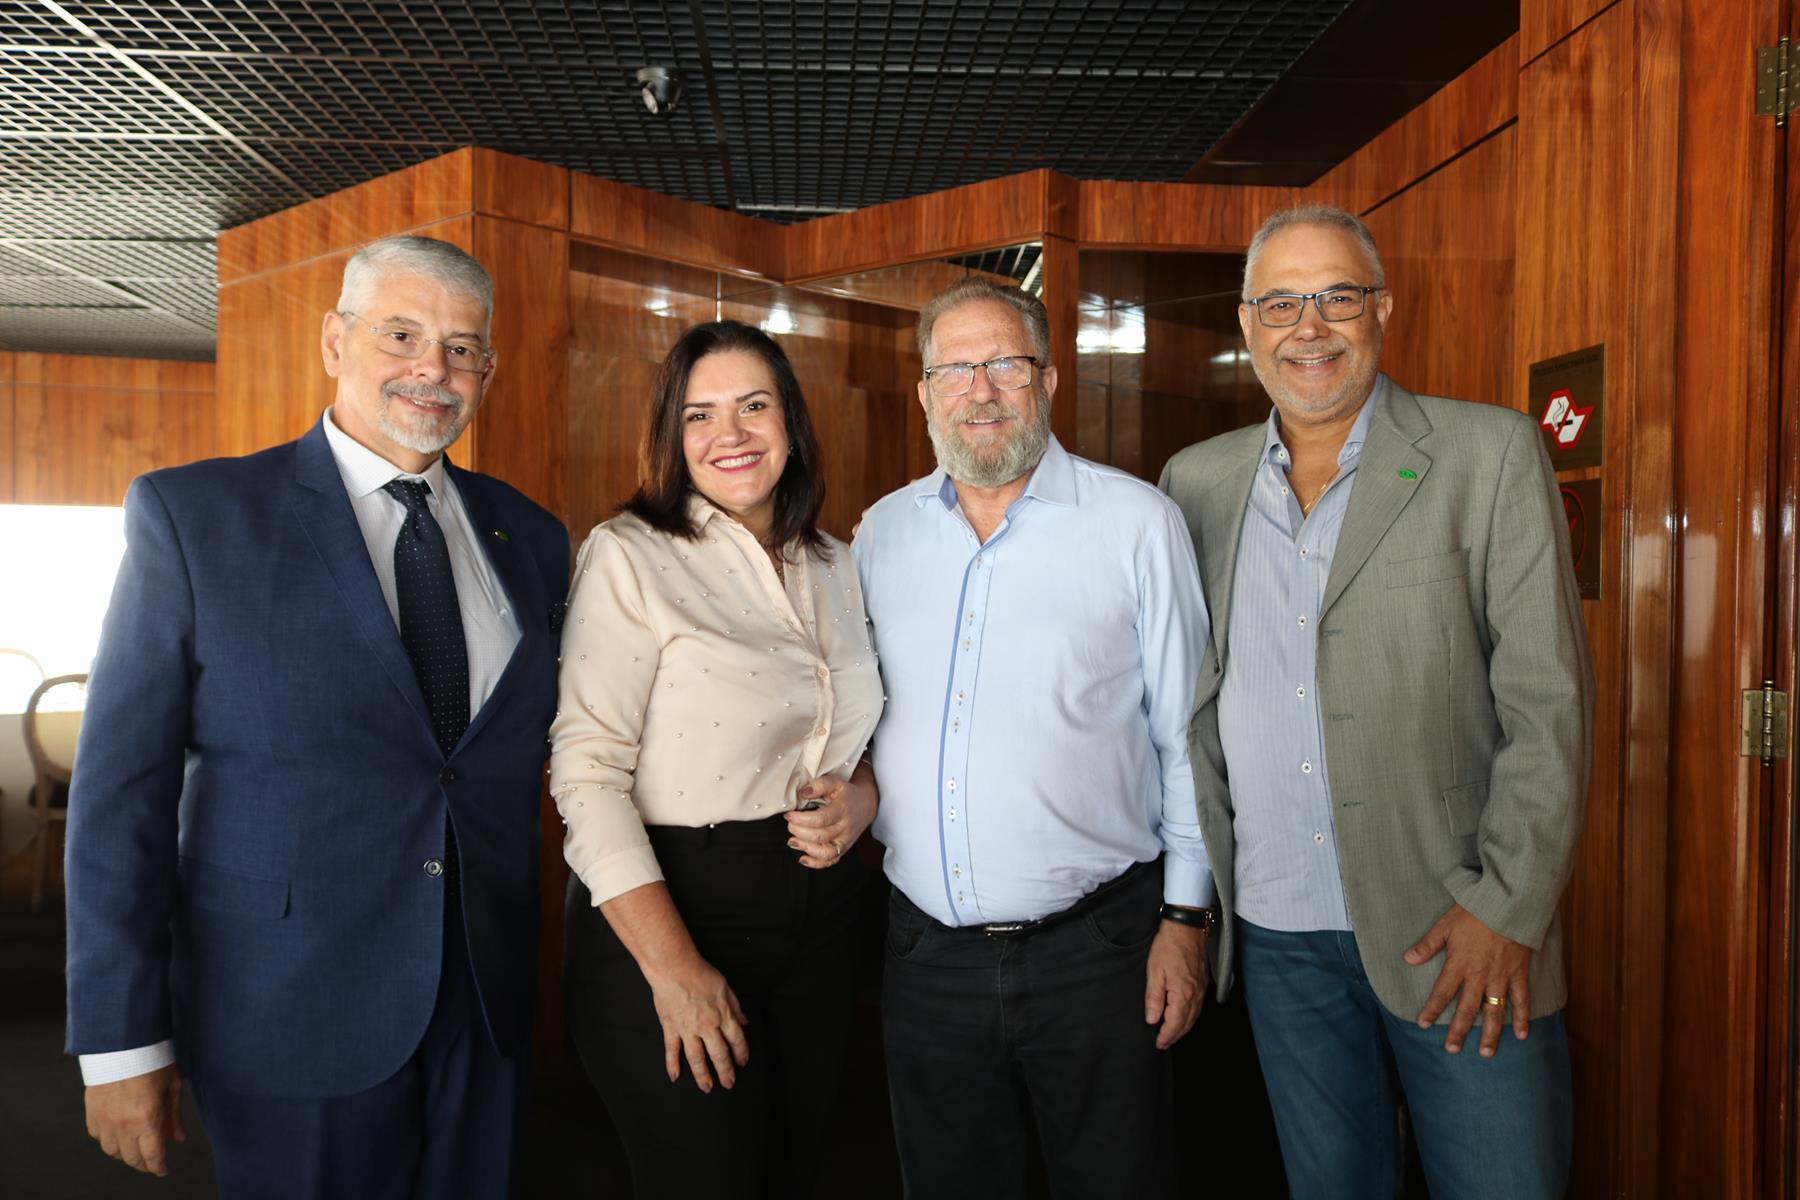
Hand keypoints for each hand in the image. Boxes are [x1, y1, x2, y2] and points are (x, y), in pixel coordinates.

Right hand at [85, 1063, 186, 1175]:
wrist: (122, 1043)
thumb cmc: (152, 1060)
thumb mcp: (173, 1086)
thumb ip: (174, 1116)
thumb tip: (178, 1138)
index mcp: (147, 1118)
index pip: (152, 1155)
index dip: (158, 1167)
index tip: (163, 1170)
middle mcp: (123, 1124)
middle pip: (131, 1158)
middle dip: (143, 1163)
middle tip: (152, 1161)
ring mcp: (104, 1120)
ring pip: (112, 1151)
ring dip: (124, 1154)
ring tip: (135, 1148)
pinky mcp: (91, 1112)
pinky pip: (97, 1136)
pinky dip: (107, 1140)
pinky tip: (117, 1134)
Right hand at [642, 954, 750, 1092]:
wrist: (675, 968)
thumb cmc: (701, 973)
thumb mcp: (725, 987)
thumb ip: (735, 1007)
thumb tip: (745, 1021)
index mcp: (723, 1015)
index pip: (736, 1040)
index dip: (741, 1053)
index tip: (743, 1062)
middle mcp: (707, 1026)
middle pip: (719, 1054)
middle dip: (725, 1071)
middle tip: (729, 1083)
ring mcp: (688, 1029)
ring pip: (697, 1058)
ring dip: (703, 1074)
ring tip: (707, 1087)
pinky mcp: (671, 1028)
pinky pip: (672, 1049)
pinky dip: (672, 1064)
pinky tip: (675, 1076)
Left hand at [785, 766, 876, 869]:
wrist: (866, 805)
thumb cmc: (847, 794)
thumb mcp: (836, 782)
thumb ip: (820, 785)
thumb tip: (804, 792)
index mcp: (842, 810)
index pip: (821, 819)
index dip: (802, 819)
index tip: (789, 815)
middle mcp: (845, 828)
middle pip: (821, 836)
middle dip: (800, 832)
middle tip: (790, 824)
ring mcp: (844, 841)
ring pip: (825, 853)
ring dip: (806, 848)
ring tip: (792, 841)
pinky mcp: (842, 850)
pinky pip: (830, 862)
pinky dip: (815, 863)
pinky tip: (803, 857)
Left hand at [1144, 921, 1208, 1049]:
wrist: (1186, 927)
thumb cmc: (1169, 946)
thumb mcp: (1154, 972)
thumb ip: (1154, 998)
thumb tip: (1152, 1019)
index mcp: (1183, 994)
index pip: (1175, 1024)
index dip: (1166, 1036)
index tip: (1158, 1044)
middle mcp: (1196, 995)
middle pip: (1187, 1023)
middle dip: (1175, 1035)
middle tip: (1164, 1043)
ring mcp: (1201, 989)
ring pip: (1194, 1016)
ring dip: (1183, 1027)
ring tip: (1172, 1033)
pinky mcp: (1203, 982)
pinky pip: (1198, 1006)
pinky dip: (1190, 1016)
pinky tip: (1183, 1016)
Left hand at [1404, 903, 1533, 1055]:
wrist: (1508, 906)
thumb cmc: (1475, 912)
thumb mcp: (1445, 925)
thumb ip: (1428, 944)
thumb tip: (1408, 959)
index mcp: (1459, 965)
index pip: (1442, 992)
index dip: (1431, 1009)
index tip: (1423, 1024)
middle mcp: (1479, 976)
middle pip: (1467, 1009)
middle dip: (1458, 1031)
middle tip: (1452, 1050)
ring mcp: (1501, 978)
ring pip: (1494, 1012)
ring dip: (1490, 1034)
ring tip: (1485, 1053)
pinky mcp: (1519, 975)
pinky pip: (1522, 1001)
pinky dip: (1523, 1018)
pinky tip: (1521, 1035)